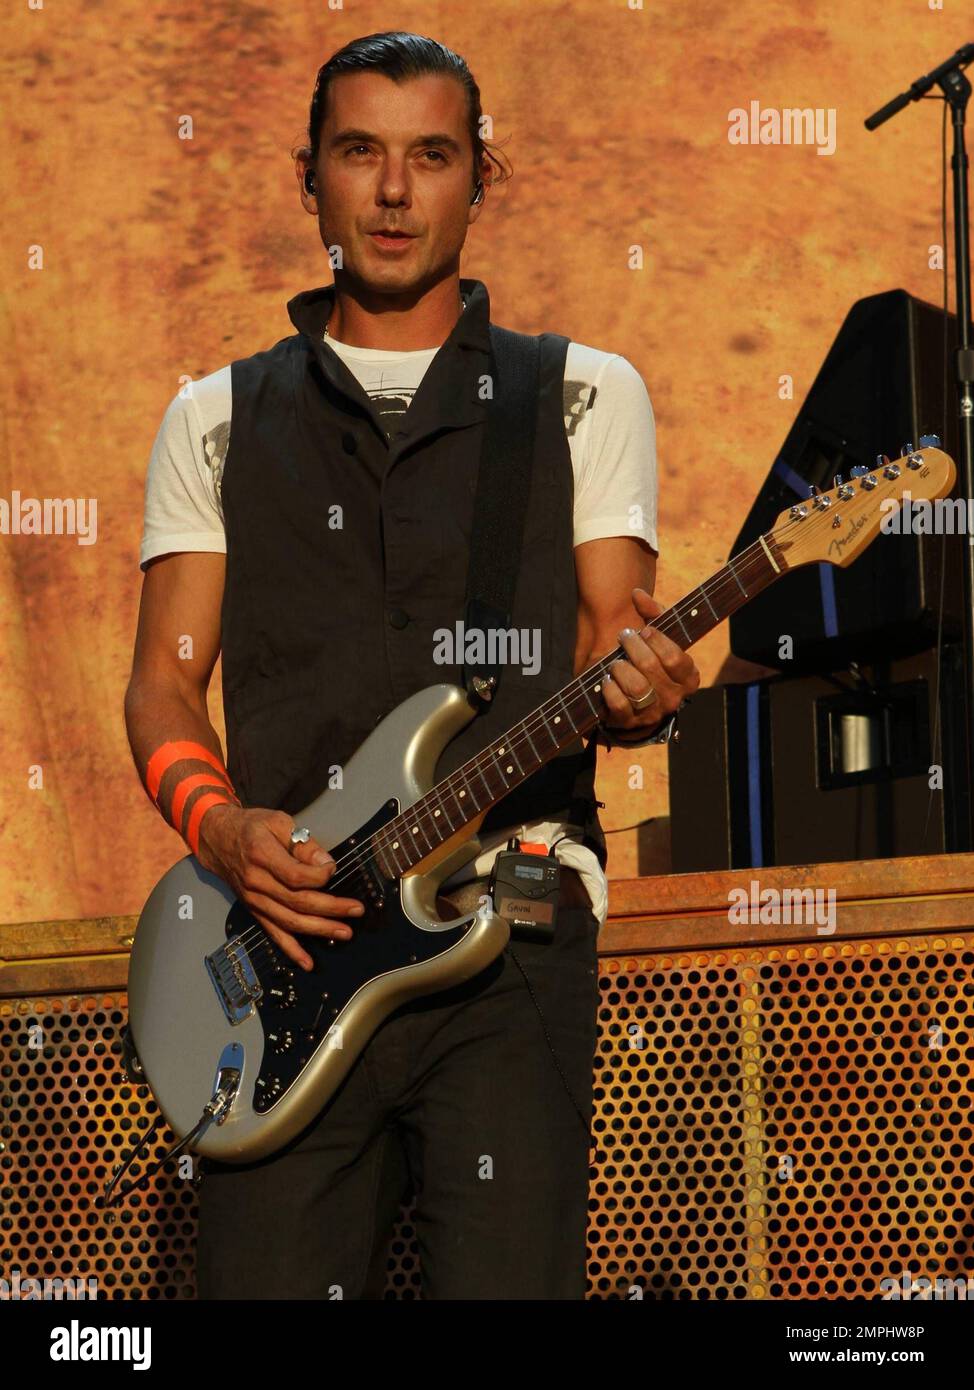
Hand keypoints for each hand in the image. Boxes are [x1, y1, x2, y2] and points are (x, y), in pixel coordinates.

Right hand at [196, 804, 364, 971]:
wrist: (218, 838)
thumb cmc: (250, 827)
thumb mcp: (278, 821)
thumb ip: (303, 844)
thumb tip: (326, 864)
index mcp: (262, 855)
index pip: (296, 876)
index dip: (320, 876)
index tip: (334, 869)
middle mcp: (256, 882)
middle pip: (298, 902)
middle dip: (331, 908)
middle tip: (356, 910)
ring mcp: (255, 900)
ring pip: (290, 921)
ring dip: (319, 929)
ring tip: (344, 932)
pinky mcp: (255, 910)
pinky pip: (274, 933)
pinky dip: (292, 950)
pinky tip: (308, 962)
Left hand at [600, 587, 700, 736]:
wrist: (635, 702)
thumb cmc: (650, 661)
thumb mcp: (658, 638)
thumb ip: (653, 614)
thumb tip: (637, 594)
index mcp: (688, 678)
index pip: (676, 659)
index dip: (658, 641)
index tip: (645, 629)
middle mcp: (674, 698)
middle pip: (652, 667)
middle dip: (634, 647)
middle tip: (624, 636)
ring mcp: (653, 713)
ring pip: (637, 687)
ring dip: (621, 668)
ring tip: (615, 660)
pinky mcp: (630, 723)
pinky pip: (619, 705)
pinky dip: (610, 689)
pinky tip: (606, 678)